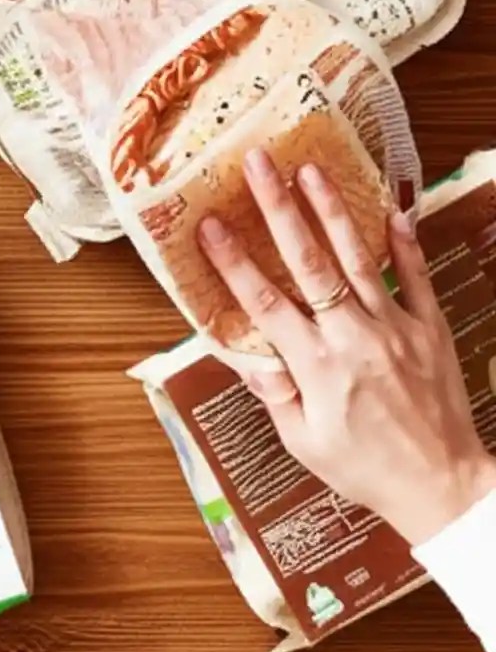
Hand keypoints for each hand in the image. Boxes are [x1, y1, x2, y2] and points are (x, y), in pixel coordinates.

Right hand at [198, 149, 495, 545]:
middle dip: (280, 209)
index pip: (264, 304)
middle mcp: (353, 338)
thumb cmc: (364, 469)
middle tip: (261, 166)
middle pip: (308, 263)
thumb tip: (246, 357)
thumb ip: (275, 394)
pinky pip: (416, 277)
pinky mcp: (428, 329)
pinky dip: (404, 242)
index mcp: (315, 368)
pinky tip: (392, 208)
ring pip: (358, 258)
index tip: (210, 226)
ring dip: (332, 210)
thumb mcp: (303, 441)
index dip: (234, 262)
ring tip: (312, 169)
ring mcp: (394, 328)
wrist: (441, 485)